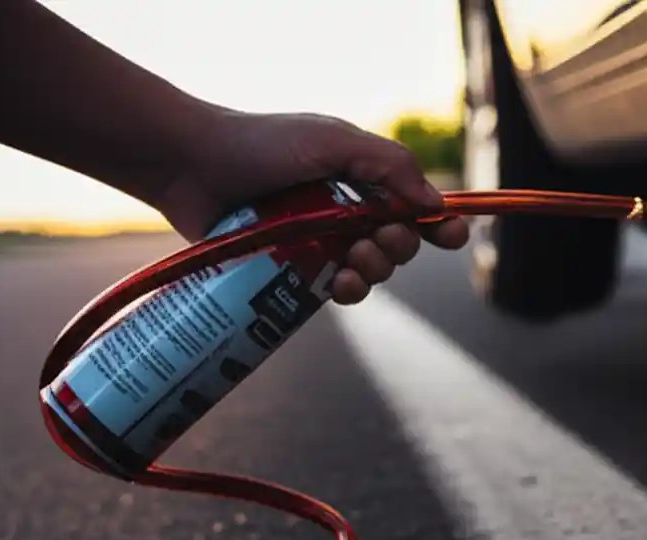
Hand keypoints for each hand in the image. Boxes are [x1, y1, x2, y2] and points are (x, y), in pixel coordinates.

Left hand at [155, 106, 469, 304]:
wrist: (192, 166)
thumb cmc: (260, 144)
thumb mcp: (332, 141)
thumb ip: (389, 166)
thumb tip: (435, 204)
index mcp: (361, 177)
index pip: (415, 204)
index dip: (441, 224)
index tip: (454, 236)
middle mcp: (345, 211)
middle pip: (400, 243)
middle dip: (399, 246)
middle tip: (375, 239)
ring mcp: (319, 243)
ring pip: (371, 271)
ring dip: (375, 271)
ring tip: (351, 262)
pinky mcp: (292, 271)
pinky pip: (333, 291)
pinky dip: (348, 291)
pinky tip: (339, 285)